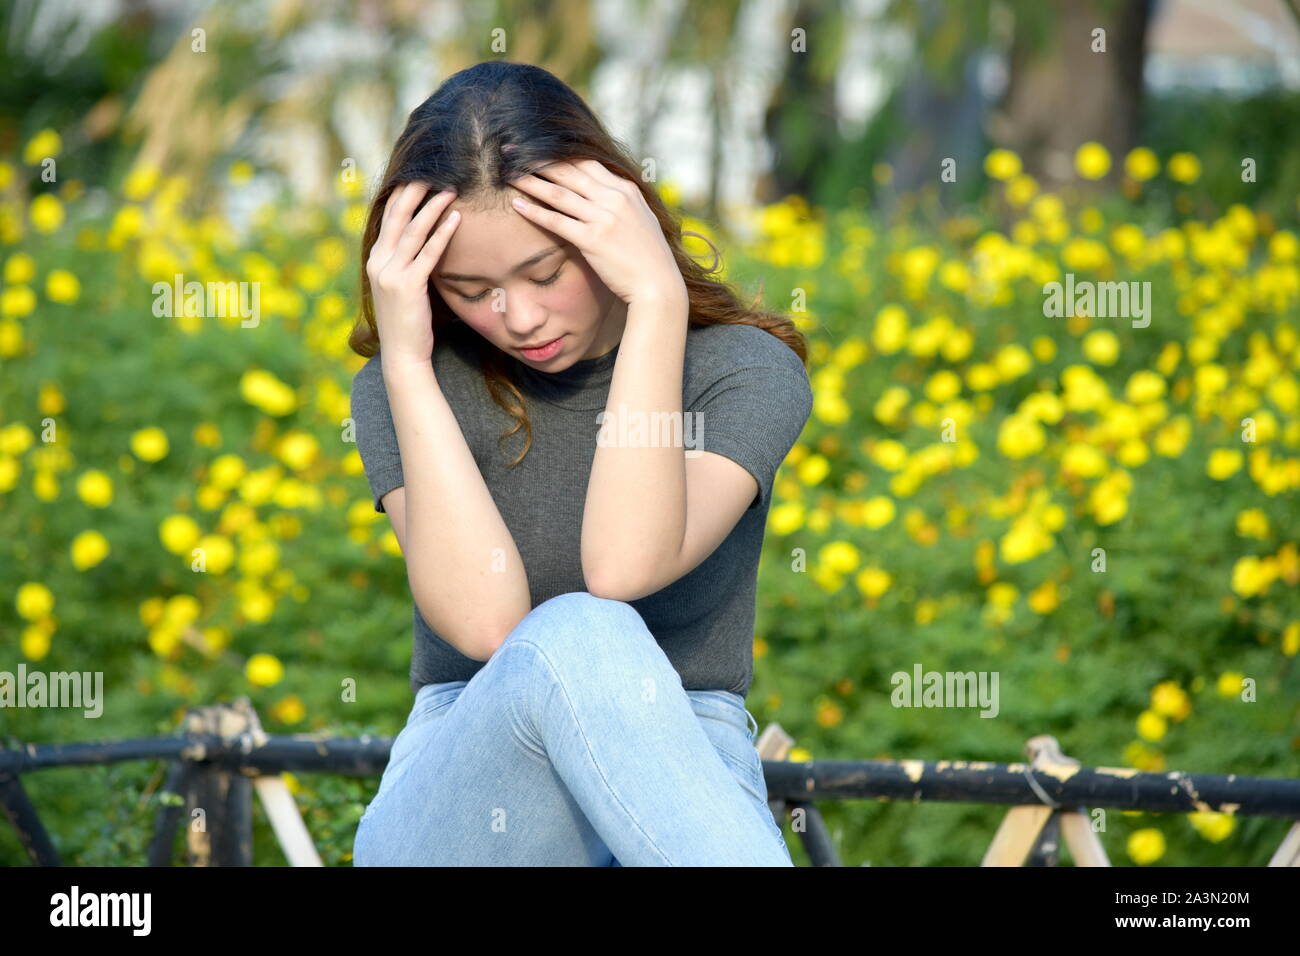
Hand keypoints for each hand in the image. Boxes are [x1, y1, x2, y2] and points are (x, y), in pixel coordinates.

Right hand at [367, 182, 460, 372]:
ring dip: (432, 207)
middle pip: (396, 216)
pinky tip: (456, 219)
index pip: (387, 217)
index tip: (418, 174)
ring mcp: (391, 273)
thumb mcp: (402, 286)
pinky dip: (442, 233)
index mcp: (376, 259)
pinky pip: (428, 253)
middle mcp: (379, 262)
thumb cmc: (408, 321)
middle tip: (432, 169)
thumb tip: (424, 241)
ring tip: (451, 188)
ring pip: (412, 230)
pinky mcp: (408, 286)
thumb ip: (407, 263)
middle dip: (414, 190)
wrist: (403, 354)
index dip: (402, 194)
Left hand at [507, 160, 686, 307]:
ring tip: (508, 174)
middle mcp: (614, 198)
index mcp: (625, 189)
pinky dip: (535, 212)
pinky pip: (557, 221)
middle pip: (568, 172)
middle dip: (536, 160)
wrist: (658, 284)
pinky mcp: (593, 240)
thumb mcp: (640, 218)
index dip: (558, 153)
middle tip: (511, 152)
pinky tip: (517, 205)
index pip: (586, 162)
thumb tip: (604, 191)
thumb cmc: (648, 256)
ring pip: (559, 194)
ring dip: (530, 182)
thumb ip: (622, 201)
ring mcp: (603, 218)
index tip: (536, 147)